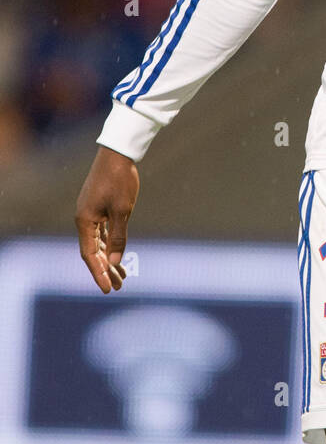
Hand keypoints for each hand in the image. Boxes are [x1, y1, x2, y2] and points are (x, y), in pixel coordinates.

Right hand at [75, 146, 139, 294]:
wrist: (117, 154)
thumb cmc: (120, 180)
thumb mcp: (123, 211)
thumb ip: (118, 237)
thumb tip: (113, 260)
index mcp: (85, 221)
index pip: (89, 255)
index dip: (99, 273)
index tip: (108, 289)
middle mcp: (84, 219)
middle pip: (93, 251)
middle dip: (105, 270)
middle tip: (119, 287)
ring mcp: (90, 213)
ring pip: (98, 242)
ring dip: (109, 258)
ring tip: (122, 275)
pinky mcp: (98, 208)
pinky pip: (102, 232)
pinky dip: (110, 244)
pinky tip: (118, 254)